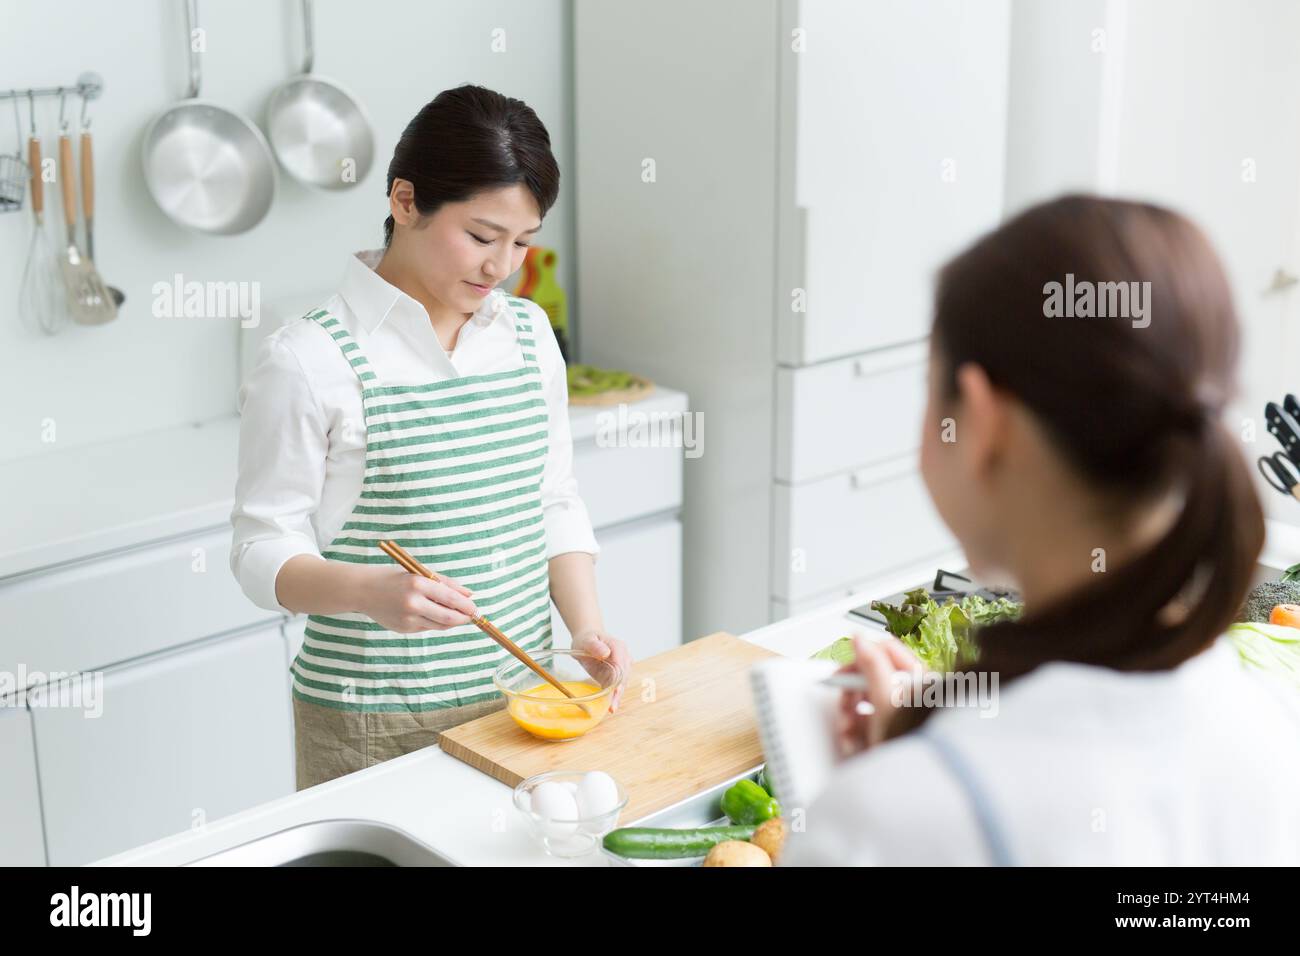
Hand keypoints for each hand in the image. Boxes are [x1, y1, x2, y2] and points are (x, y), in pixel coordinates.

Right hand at [357, 566, 477, 632]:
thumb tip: (470, 595)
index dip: (466, 606)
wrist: (363, 590)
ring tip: (456, 614)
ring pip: (439, 625)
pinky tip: (432, 614)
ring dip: (451, 621)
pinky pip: (427, 627)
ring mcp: (407, 618)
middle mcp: (413, 603)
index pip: (450, 599)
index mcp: (418, 584)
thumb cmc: (395, 578)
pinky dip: (435, 622)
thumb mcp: (419, 574)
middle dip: (463, 618)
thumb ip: (446, 584)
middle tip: (471, 616)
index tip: (475, 608)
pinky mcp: (404, 629)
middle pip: (448, 618)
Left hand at [572, 628, 631, 711]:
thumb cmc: (587, 638)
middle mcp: (623, 657)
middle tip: (613, 705)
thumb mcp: (587, 641)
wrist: (587, 639)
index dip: (619, 677)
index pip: (621, 663)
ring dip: (617, 696)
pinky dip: (613, 696)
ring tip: (612, 709)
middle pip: (623, 676)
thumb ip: (595, 646)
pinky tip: (610, 706)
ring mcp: (621, 666)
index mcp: (618, 646)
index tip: (616, 689)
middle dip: (619, 691)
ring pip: (621, 683)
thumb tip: (606, 653)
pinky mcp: (615, 675)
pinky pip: (615, 686)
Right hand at [834, 635, 922, 757]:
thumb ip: (872, 664)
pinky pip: (865, 722)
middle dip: (851, 692)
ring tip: (848, 729)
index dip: (861, 656)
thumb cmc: (910, 739)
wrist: (912, 778)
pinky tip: (853, 742)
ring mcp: (897, 713)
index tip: (845, 670)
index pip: (884, 649)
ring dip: (849, 715)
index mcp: (915, 676)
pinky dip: (855, 731)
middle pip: (870, 676)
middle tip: (845, 704)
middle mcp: (908, 692)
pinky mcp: (887, 732)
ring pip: (864, 700)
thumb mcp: (886, 698)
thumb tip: (859, 638)